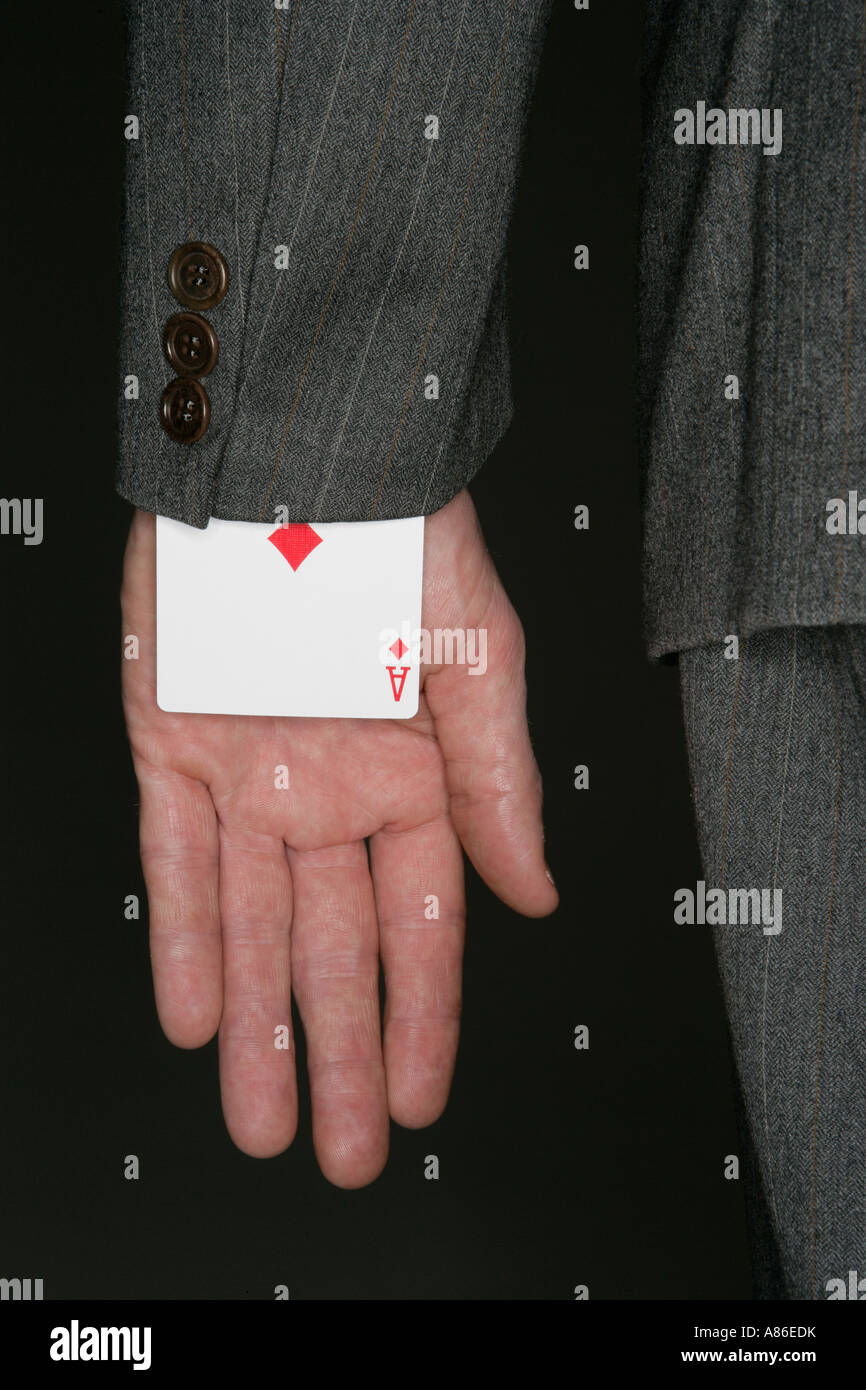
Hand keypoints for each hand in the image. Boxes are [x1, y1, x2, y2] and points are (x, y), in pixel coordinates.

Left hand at [120, 489, 556, 1186]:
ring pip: (252, 929)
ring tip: (260, 1117)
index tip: (421, 1097)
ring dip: (255, 1026)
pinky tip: (193, 1015)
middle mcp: (330, 793)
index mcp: (412, 778)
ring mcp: (250, 777)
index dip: (423, 1018)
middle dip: (340, 1056)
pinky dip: (183, 938)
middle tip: (344, 1151)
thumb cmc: (402, 541)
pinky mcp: (171, 747)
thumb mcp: (480, 662)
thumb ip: (500, 785)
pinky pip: (176, 864)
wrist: (295, 458)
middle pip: (335, 952)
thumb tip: (537, 894)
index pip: (423, 927)